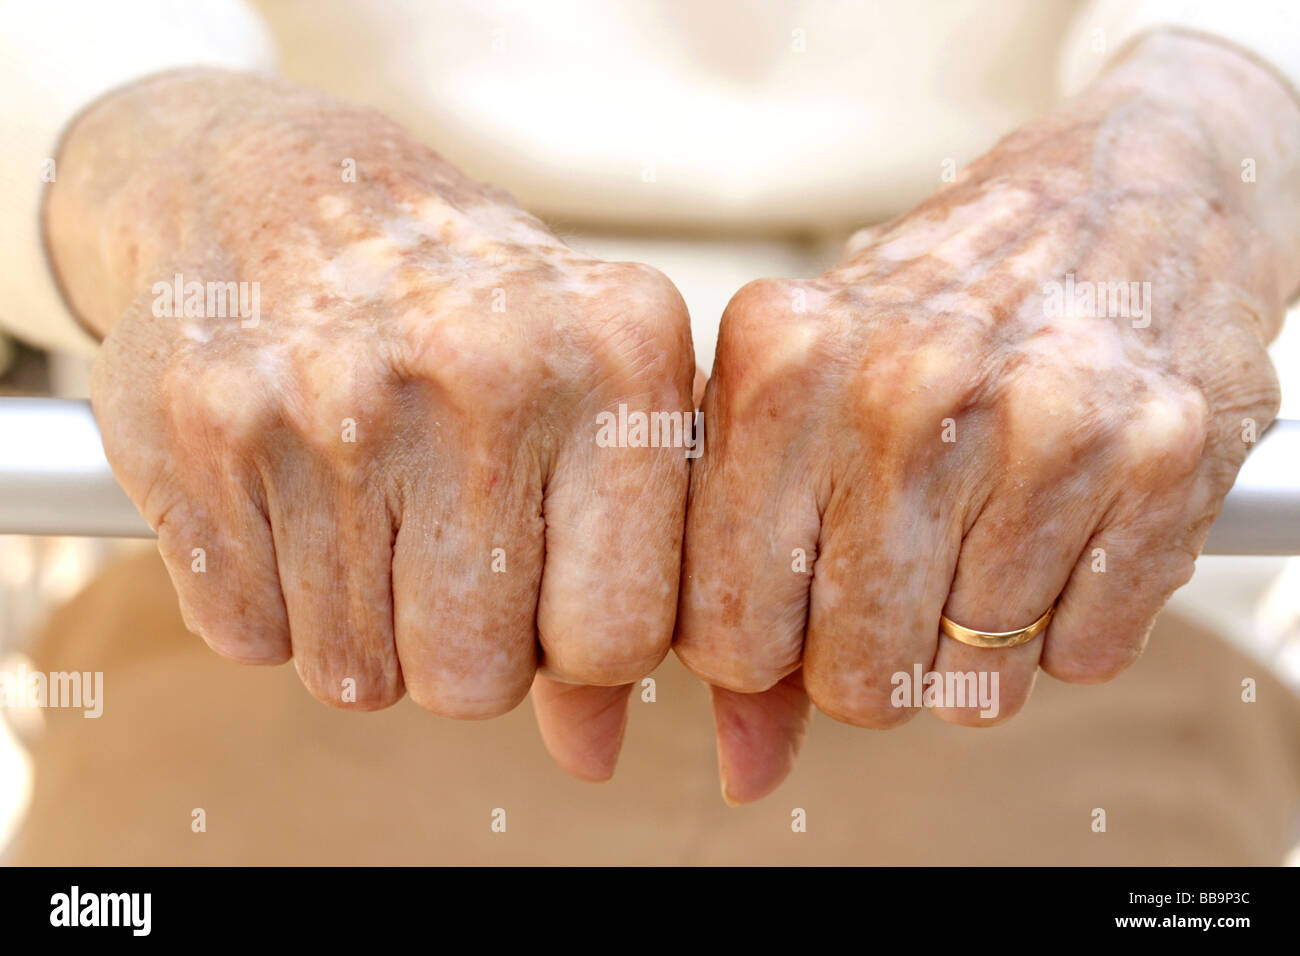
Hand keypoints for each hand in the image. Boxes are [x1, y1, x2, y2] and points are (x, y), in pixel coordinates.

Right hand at [46, 70, 693, 777]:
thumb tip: (595, 755)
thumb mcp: (584, 404)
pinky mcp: (211, 429)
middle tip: (443, 541)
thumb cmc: (471, 317)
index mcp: (621, 353)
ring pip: (359, 674)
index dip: (577, 643)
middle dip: (464, 644)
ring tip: (366, 501)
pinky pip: (251, 638)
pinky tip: (290, 494)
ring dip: (365, 621)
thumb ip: (620, 580)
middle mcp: (486, 368)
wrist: (286, 187)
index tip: (548, 588)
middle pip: (480, 679)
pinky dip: (271, 597)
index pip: (621, 638)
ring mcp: (337, 398)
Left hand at [676, 33, 1299, 802]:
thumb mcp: (807, 398)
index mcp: (780, 363)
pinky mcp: (1157, 460)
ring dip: (974, 636)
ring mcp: (1040, 423)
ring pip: (969, 684)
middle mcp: (903, 391)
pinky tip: (1061, 520)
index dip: (758, 647)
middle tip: (900, 570)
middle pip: (847, 678)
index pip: (724, 631)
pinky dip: (1067, 618)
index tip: (790, 603)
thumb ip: (746, 581)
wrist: (1130, 190)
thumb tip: (743, 771)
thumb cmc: (940, 307)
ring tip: (986, 529)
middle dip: (869, 655)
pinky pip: (1081, 656)